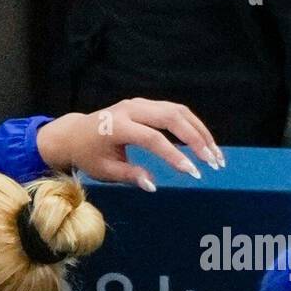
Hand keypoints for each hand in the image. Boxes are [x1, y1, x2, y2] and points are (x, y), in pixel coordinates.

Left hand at [36, 98, 223, 191]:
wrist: (75, 134)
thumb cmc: (89, 155)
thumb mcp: (104, 170)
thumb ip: (129, 176)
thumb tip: (153, 186)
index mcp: (117, 125)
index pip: (152, 138)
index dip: (174, 155)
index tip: (192, 171)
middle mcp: (131, 109)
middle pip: (172, 118)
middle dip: (196, 140)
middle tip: (213, 162)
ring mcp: (140, 103)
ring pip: (178, 111)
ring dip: (200, 131)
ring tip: (214, 154)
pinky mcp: (147, 104)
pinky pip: (175, 111)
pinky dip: (192, 126)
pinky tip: (203, 143)